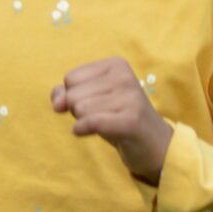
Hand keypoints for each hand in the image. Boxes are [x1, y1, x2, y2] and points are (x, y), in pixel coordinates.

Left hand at [51, 58, 173, 185]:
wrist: (155, 146)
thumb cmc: (119, 120)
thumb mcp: (93, 101)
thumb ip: (68, 94)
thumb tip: (57, 102)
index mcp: (116, 65)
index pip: (71, 79)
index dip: (75, 97)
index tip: (97, 104)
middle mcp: (124, 76)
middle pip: (73, 94)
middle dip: (80, 111)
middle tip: (103, 117)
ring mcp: (130, 97)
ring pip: (80, 109)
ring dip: (86, 123)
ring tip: (107, 124)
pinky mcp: (131, 120)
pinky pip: (91, 122)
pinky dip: (83, 130)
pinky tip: (88, 133)